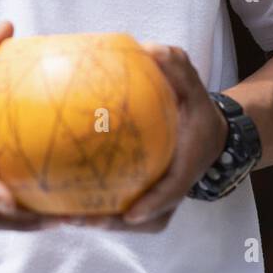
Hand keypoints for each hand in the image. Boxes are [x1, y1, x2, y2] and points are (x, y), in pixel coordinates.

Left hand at [76, 44, 228, 233]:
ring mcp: (161, 201)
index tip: (130, 213)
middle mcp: (173, 190)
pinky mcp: (147, 202)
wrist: (210, 137)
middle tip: (78, 219)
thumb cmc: (196, 110)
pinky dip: (96, 210)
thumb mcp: (194, 85)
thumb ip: (177, 67)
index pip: (173, 190)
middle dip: (113, 223)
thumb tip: (150, 49)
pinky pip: (121, 211)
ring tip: (62, 218)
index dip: (154, 203)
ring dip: (99, 222)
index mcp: (187, 165)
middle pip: (145, 219)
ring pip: (130, 222)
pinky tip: (62, 204)